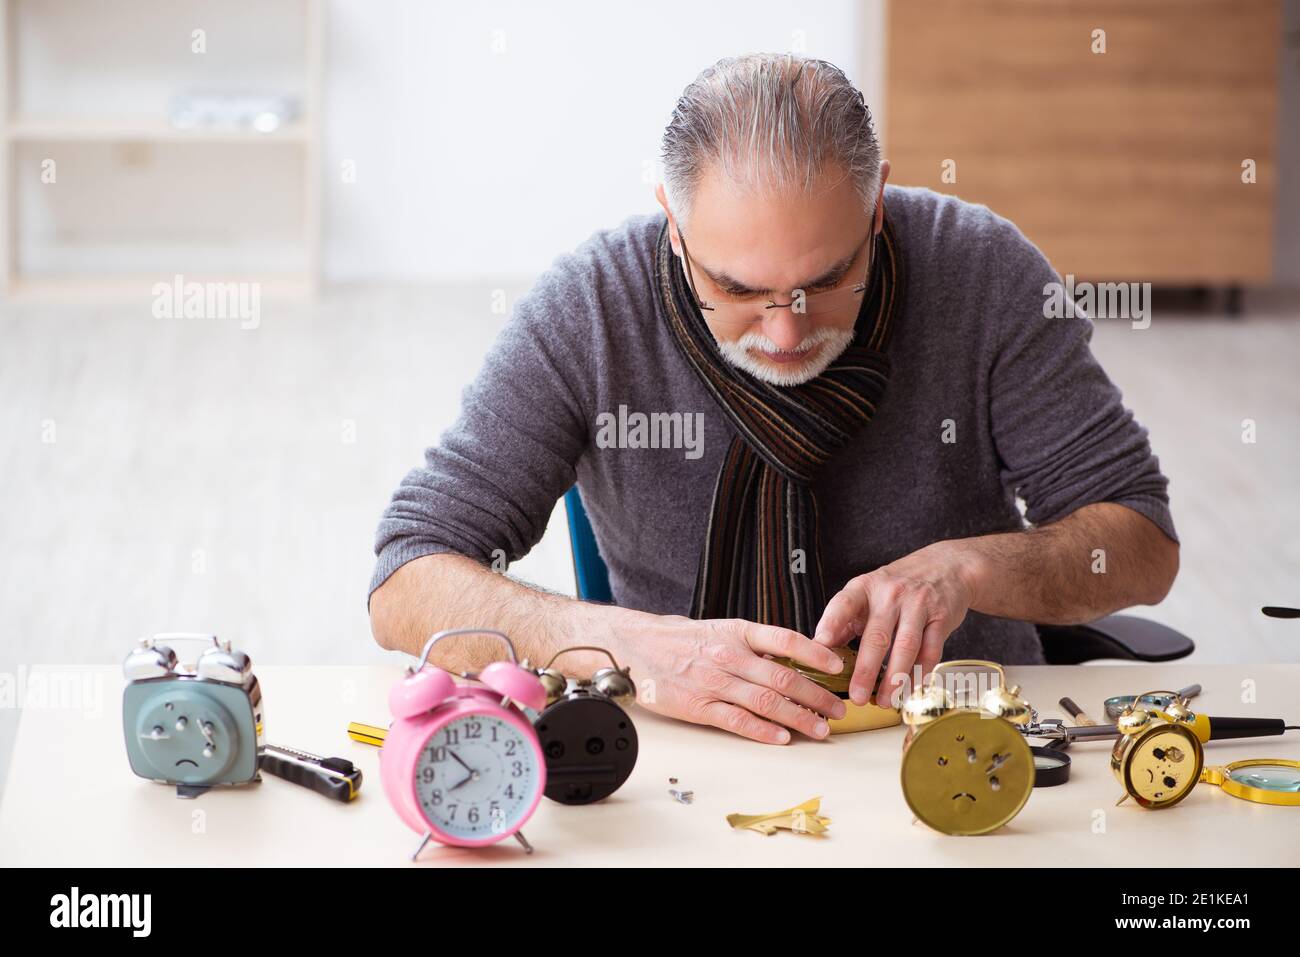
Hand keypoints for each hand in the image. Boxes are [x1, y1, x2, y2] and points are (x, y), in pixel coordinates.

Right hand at [607, 612, 848, 743]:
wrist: (633, 647)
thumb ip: (751, 644)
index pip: (785, 639)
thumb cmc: (678, 638)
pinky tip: (782, 738)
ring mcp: (714, 682)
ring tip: (819, 728)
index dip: (815, 653)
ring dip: (798, 717)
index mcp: (737, 631)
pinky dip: (763, 731)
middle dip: (816, 696)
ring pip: (766, 701)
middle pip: (783, 677)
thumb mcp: (718, 630)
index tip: (837, 666)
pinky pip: (737, 721)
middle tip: (837, 710)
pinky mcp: (698, 706)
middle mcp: (729, 655)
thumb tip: (788, 659)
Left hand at [813, 542, 980, 708]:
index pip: (843, 604)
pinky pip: (931, 650)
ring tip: (884, 701)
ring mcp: (918, 604)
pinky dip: (921, 673)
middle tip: (856, 696)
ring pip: (906, 647)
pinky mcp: (941, 617)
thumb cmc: (896, 588)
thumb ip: (844, 620)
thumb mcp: (866, 593)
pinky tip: (911, 689)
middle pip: (877, 636)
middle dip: (865, 670)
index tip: (820, 647)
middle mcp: (890, 594)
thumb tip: (820, 652)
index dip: (831, 624)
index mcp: (864, 587)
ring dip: (895, 679)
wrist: (945, 567)